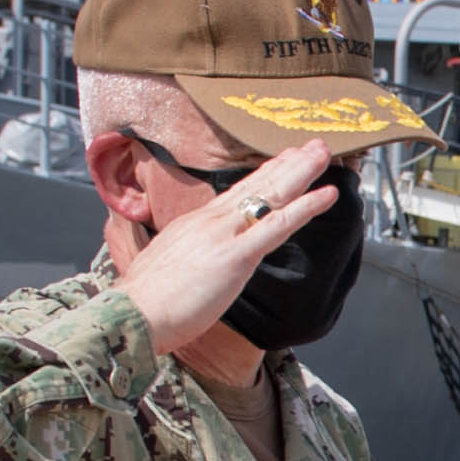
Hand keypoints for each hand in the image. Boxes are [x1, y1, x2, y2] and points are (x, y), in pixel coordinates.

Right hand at [117, 141, 343, 355]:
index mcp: (195, 223)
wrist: (132, 314)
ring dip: (302, 172)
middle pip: (256, 184)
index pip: (236, 192)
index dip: (264, 174)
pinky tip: (327, 194)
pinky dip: (306, 207)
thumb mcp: (169, 265)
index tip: (284, 160)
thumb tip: (199, 260)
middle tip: (313, 146)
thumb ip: (189, 256)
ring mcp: (224, 235)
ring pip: (271, 195)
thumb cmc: (147, 300)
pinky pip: (277, 226)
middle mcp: (211, 221)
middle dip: (288, 163)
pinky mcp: (235, 256)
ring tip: (324, 154)